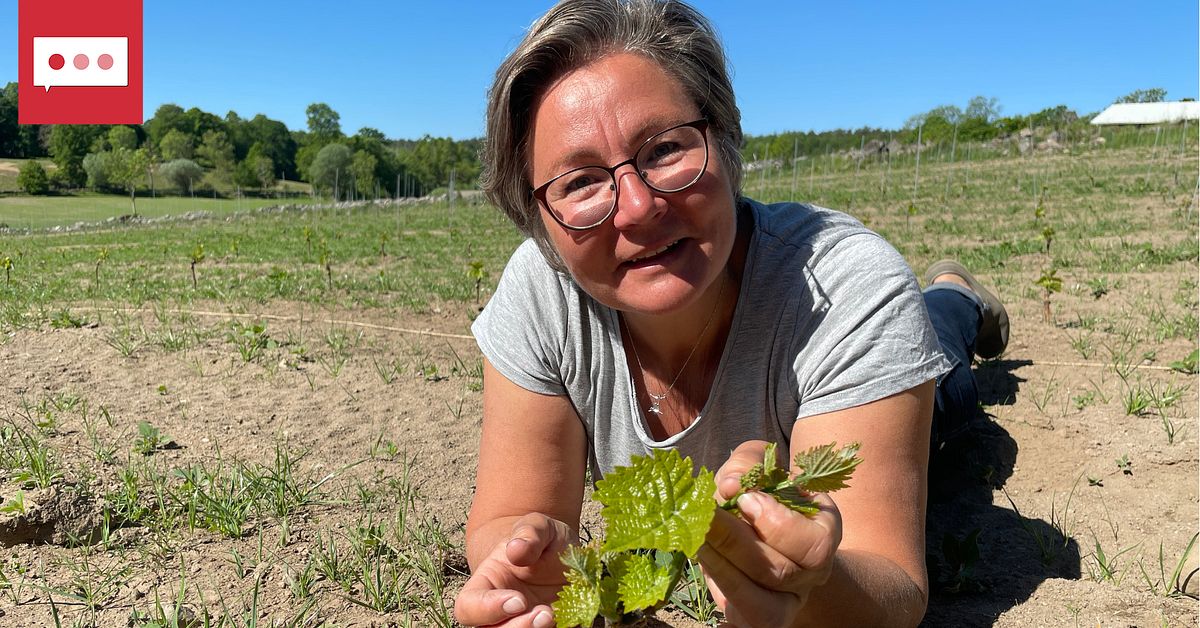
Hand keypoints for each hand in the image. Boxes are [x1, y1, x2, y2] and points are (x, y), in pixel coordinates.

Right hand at [454, 513, 573, 626]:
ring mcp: (522, 621)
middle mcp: (500, 610)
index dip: (487, 609)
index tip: (518, 600)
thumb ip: (528, 533)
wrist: (563, 550)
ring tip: (554, 615)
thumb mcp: (538, 525)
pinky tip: (572, 618)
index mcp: (487, 583)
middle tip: (544, 614)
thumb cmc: (542, 538)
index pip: (469, 606)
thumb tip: (516, 549)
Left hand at [698, 440, 842, 627]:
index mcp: (824, 532)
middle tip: (707, 518)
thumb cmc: (759, 492)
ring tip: (697, 540)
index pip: (816, 544)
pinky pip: (744, 617)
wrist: (758, 528)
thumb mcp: (758, 467)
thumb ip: (747, 464)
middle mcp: (813, 573)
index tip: (745, 499)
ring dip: (723, 569)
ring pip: (764, 603)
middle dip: (739, 544)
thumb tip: (729, 486)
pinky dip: (719, 590)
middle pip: (784, 573)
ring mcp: (789, 600)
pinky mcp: (759, 617)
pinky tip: (701, 560)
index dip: (779, 525)